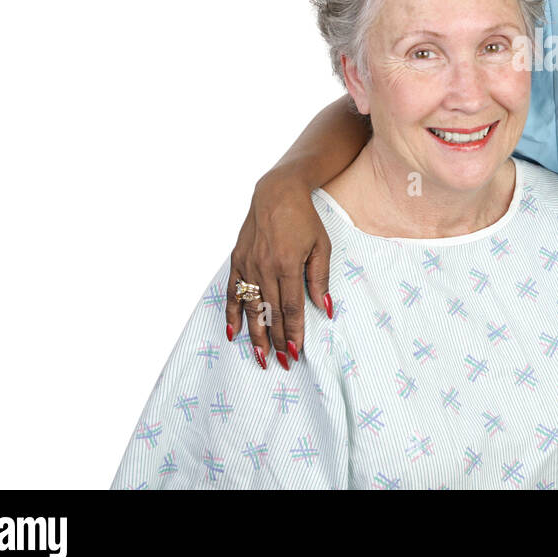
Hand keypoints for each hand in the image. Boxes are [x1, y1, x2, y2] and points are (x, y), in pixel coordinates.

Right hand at [226, 171, 332, 369]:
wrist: (277, 193)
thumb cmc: (305, 219)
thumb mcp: (321, 246)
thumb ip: (320, 279)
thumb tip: (325, 309)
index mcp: (288, 264)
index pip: (291, 307)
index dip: (293, 331)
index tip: (295, 352)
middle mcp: (265, 267)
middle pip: (270, 312)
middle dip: (275, 340)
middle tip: (280, 364)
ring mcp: (248, 264)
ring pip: (251, 307)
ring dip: (255, 334)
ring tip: (260, 357)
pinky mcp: (237, 260)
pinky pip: (232, 292)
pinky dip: (233, 313)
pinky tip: (233, 332)